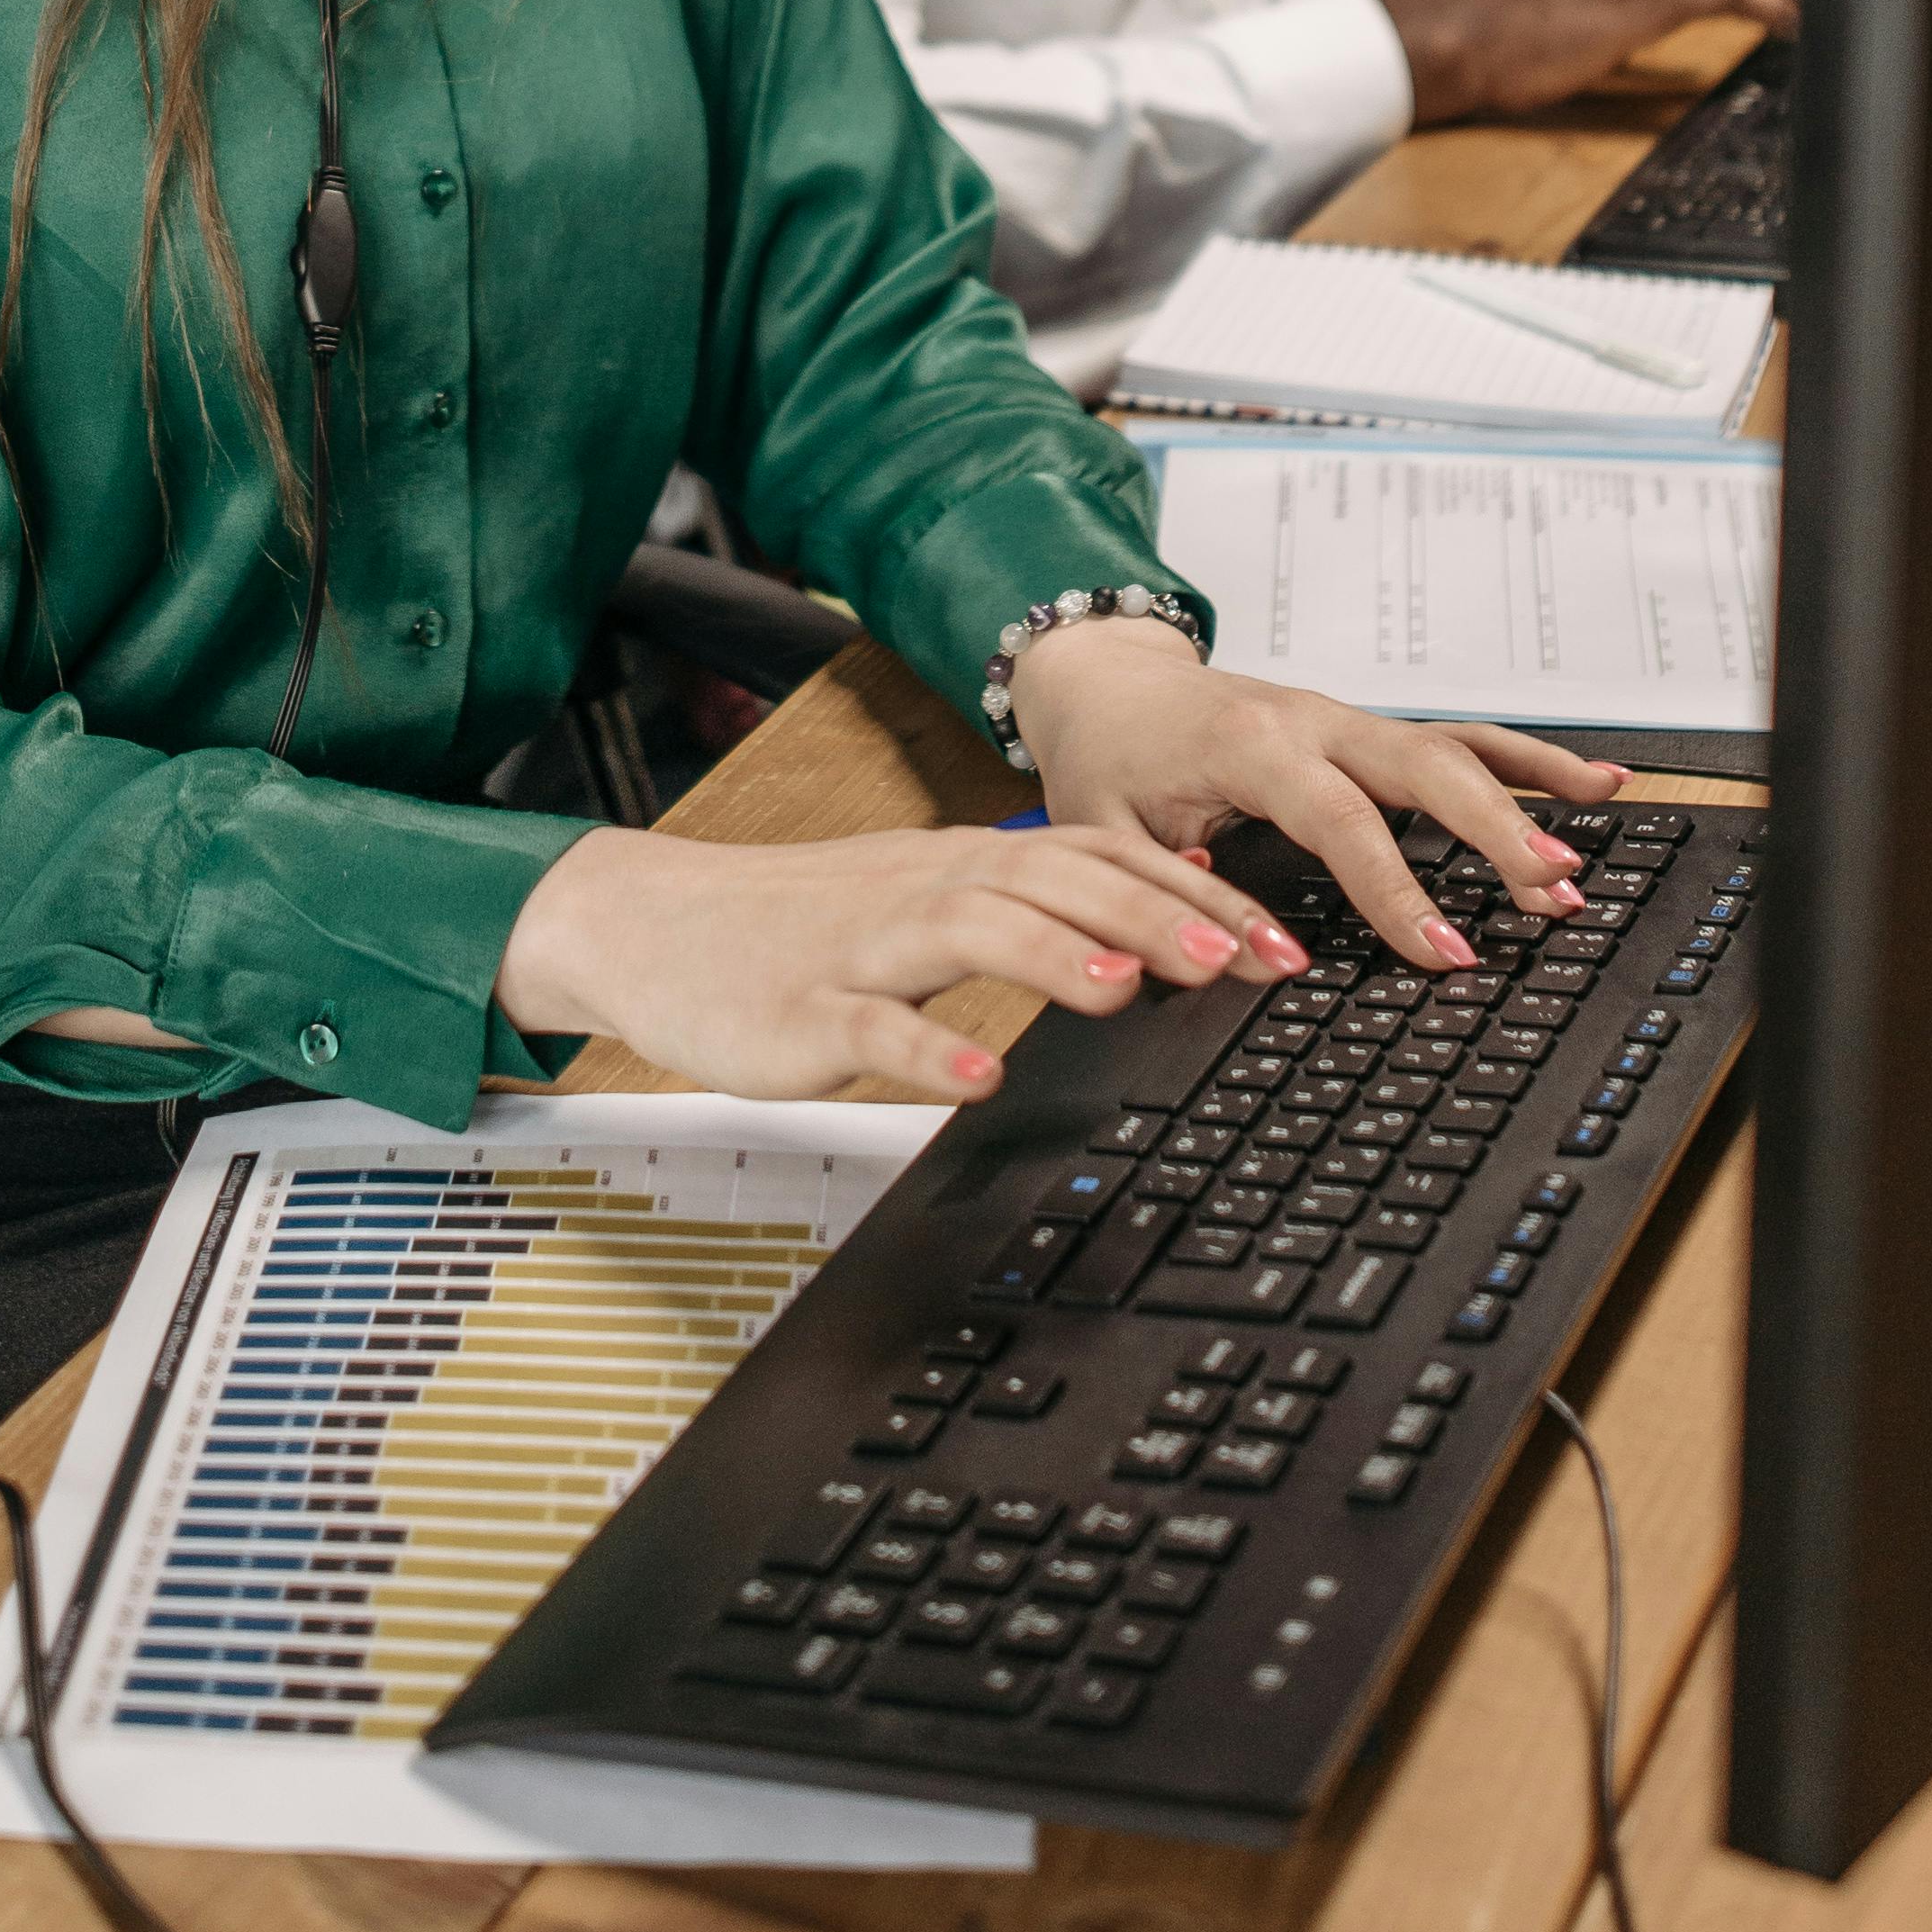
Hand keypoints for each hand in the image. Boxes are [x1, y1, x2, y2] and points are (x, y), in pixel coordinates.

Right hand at [493, 806, 1299, 1106]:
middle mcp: (925, 888)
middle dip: (1155, 916)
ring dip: (1059, 956)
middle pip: (1055, 882)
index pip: (1099, 859)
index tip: (1281, 941)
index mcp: (964, 865)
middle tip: (1242, 959)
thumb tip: (1148, 933)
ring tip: (1131, 989)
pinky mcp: (802, 1009)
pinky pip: (870, 1025)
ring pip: (974, 930)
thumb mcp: (924, 904)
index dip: (1195, 895)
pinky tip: (979, 1072)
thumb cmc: (797, 925)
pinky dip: (928, 1046)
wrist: (651, 921)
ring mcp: (863, 947)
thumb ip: (1024, 911)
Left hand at [1007, 614, 1624, 977]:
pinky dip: (1525, 761)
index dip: (1396, 891)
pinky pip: (1458, 739)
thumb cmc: (1108, 757)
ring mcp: (1347, 719)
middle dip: (1493, 834)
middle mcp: (1313, 720)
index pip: (1342, 821)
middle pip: (1425, 769)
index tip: (1444, 954)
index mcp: (1250, 743)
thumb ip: (1185, 899)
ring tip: (1586, 853)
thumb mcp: (1112, 836)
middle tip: (1550, 896)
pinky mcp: (1366, 730)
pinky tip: (1589, 786)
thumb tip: (1264, 962)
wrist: (1106, 679)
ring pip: (1455, 748)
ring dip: (1527, 800)